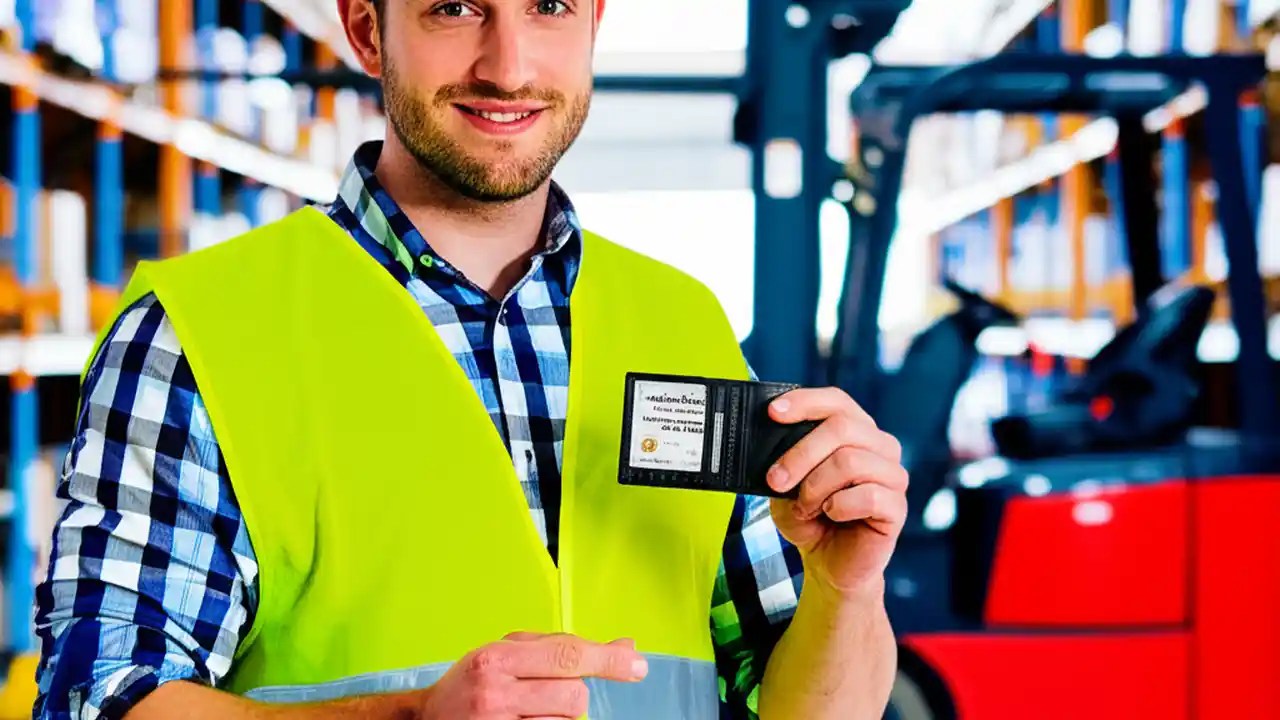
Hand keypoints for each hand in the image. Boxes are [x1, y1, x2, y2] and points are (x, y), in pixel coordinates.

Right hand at [419, 632, 647, 718]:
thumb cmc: (469, 684)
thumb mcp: (505, 653)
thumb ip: (559, 647)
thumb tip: (623, 649)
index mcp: (495, 660)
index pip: (566, 656)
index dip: (607, 660)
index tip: (636, 664)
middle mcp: (496, 694)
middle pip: (573, 695)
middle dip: (571, 693)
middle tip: (545, 692)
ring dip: (558, 716)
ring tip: (528, 710)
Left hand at [765, 387, 907, 597]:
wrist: (828, 564)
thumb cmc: (810, 518)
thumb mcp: (787, 484)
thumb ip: (784, 461)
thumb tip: (770, 443)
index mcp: (856, 431)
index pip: (836, 401)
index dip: (805, 402)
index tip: (772, 413)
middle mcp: (879, 446)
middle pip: (841, 428)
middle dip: (800, 454)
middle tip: (775, 480)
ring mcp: (892, 475)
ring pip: (850, 461)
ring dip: (815, 487)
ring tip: (805, 507)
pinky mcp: (897, 507)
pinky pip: (868, 495)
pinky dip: (838, 507)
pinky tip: (831, 515)